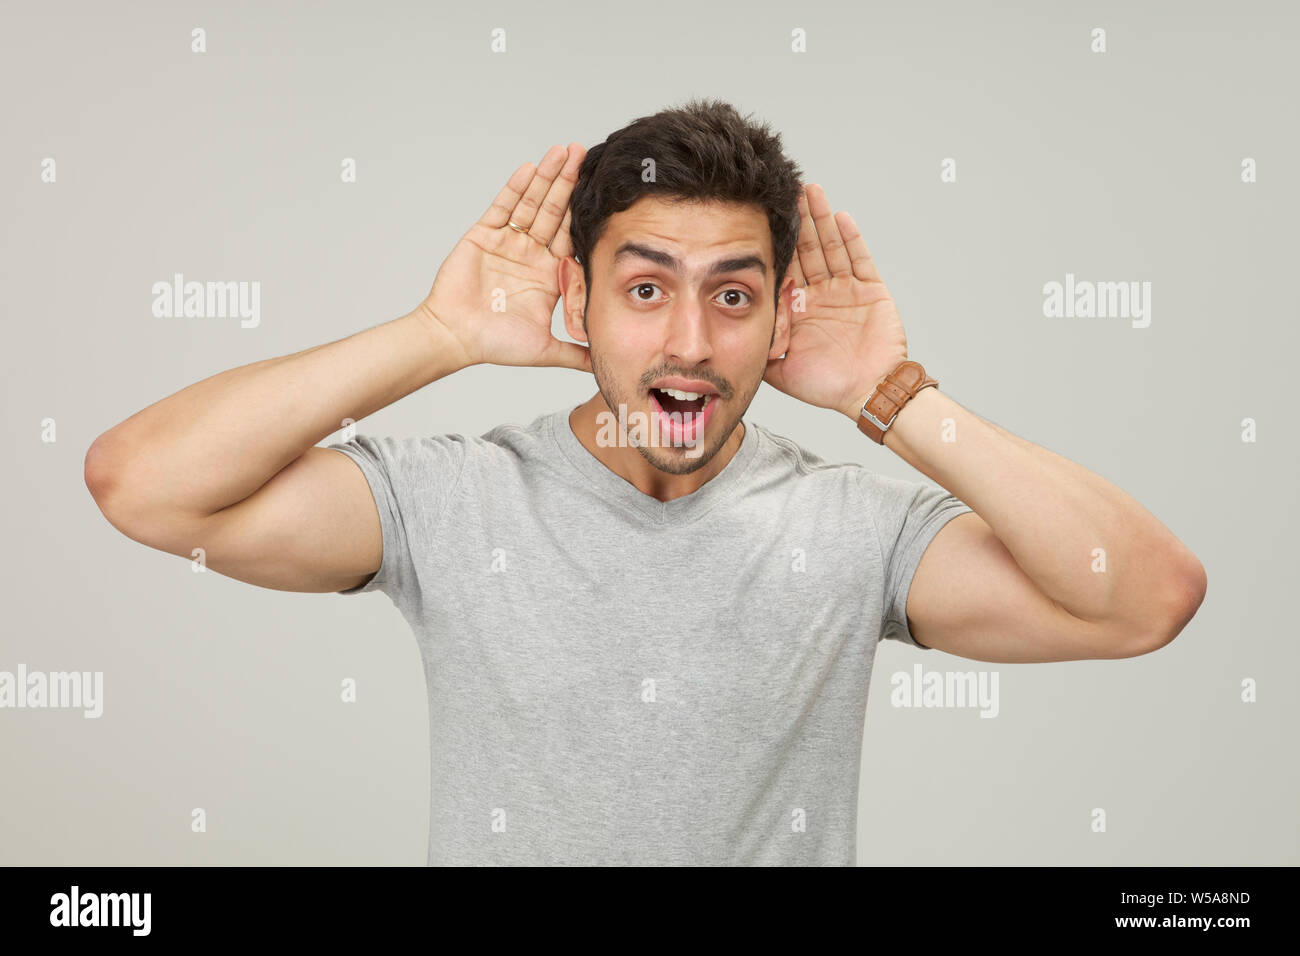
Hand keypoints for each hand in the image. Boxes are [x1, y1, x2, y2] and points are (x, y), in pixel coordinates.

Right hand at [418, 143, 591, 372]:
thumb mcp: (545, 350)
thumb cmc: (494, 344)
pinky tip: (530, 169)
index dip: (583, 213)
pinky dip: (516, 189)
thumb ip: (575, 354)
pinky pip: (502, 207)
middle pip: (553, 211)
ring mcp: (506, 243)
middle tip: (585, 152)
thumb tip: (604, 365)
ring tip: (562, 151)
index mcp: (547, 274)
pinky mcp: (483, 236)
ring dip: (546, 177)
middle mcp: (529, 254)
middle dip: (568, 182)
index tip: (602, 191)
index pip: (570, 236)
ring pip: (531, 203)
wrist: (455, 338)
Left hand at [763, 184, 908, 420]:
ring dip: (821, 219)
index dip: (775, 245)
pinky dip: (850, 238)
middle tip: (785, 191)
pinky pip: (859, 259)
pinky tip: (839, 217)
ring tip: (810, 191)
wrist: (865, 394)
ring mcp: (846, 290)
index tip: (759, 219)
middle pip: (807, 249)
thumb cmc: (826, 386)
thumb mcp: (780, 370)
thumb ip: (758, 352)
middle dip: (797, 221)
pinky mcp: (871, 291)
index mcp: (799, 308)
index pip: (785, 268)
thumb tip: (725, 342)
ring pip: (831, 247)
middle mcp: (821, 294)